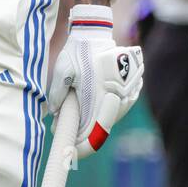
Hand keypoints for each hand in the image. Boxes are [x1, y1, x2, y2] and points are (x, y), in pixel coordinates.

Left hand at [47, 4, 143, 156]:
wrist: (96, 33)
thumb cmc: (78, 51)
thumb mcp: (61, 73)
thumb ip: (57, 97)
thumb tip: (55, 116)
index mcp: (102, 95)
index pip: (95, 133)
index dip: (82, 148)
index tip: (70, 153)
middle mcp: (118, 97)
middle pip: (101, 130)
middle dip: (83, 136)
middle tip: (64, 132)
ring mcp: (128, 94)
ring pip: (108, 120)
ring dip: (93, 123)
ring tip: (73, 115)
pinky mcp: (131, 90)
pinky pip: (115, 110)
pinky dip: (101, 113)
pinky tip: (88, 106)